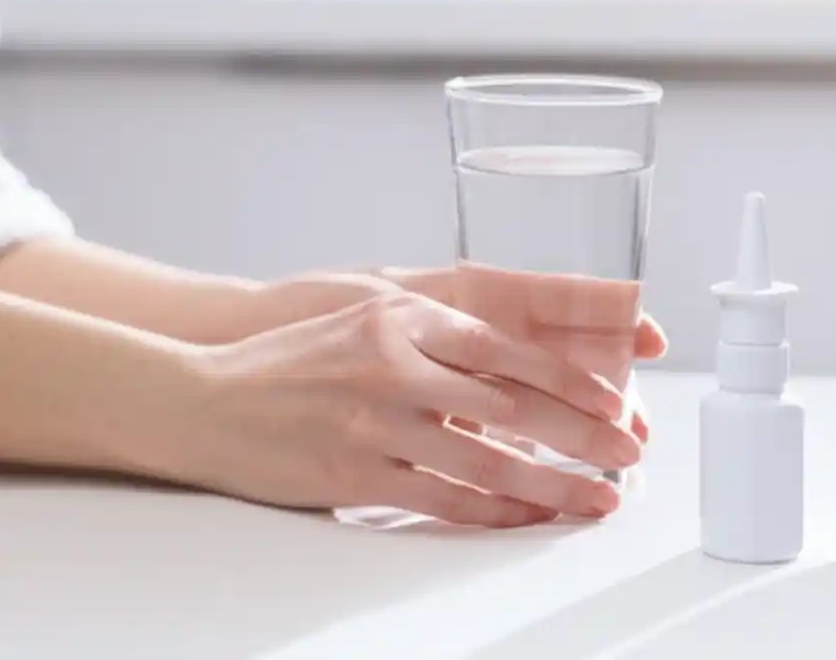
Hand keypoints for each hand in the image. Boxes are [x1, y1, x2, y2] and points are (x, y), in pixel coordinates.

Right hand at [179, 292, 642, 526]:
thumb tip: (513, 376)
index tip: (617, 402)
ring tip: (597, 499)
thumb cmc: (293, 360)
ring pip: (488, 462)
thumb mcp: (365, 320)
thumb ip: (437, 341)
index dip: (573, 379)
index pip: (510, 350)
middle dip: (584, 434)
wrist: (206, 397)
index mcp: (405, 319)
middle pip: (514, 406)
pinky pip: (444, 500)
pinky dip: (496, 512)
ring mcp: (377, 423)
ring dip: (552, 485)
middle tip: (630, 453)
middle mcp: (397, 365)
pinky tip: (530, 517)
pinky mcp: (356, 474)